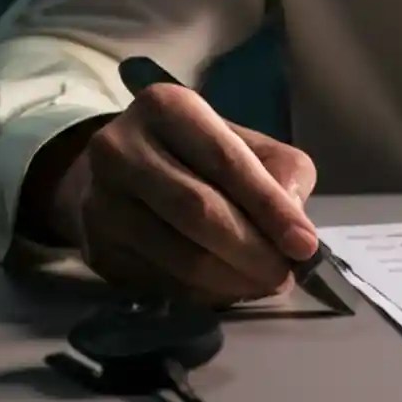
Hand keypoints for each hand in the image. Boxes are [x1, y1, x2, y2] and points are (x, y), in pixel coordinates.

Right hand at [51, 84, 318, 304]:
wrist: (123, 172)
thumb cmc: (200, 156)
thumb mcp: (249, 146)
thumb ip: (283, 175)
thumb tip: (294, 230)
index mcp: (167, 108)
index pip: (226, 162)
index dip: (270, 208)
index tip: (304, 245)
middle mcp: (121, 149)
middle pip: (198, 211)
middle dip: (253, 251)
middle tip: (286, 275)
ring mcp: (101, 201)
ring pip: (179, 255)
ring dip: (233, 280)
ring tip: (264, 283)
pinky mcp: (96, 248)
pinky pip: (162, 281)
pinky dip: (205, 293)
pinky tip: (227, 287)